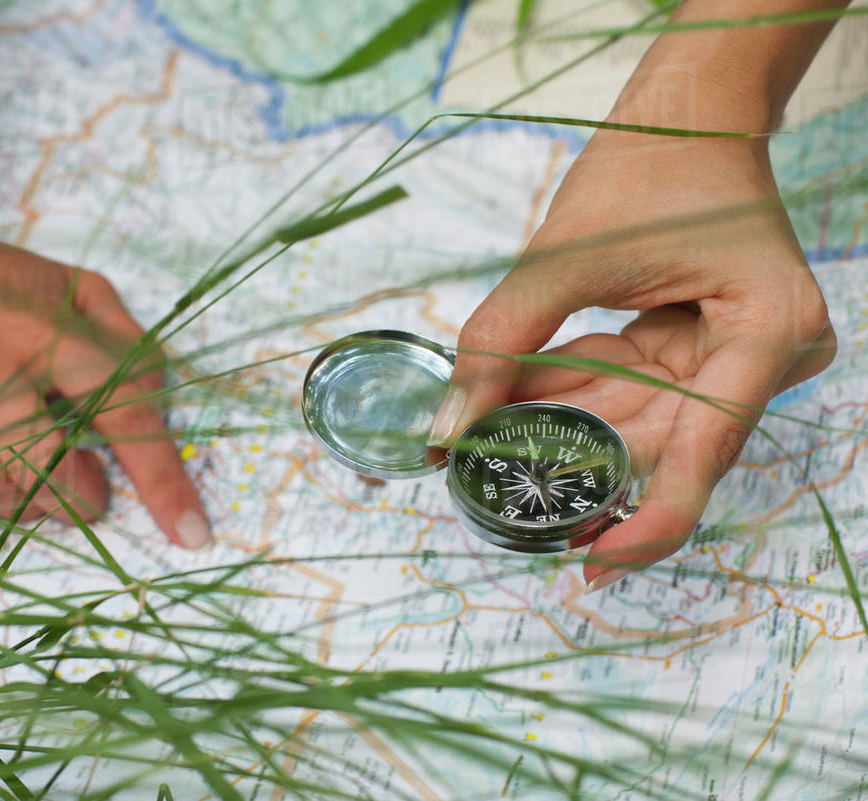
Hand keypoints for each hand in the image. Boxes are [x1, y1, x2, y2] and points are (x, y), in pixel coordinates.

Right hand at [0, 213, 210, 547]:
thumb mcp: (74, 286)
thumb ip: (127, 339)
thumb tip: (160, 399)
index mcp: (50, 333)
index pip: (123, 413)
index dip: (163, 481)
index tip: (192, 534)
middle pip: (50, 472)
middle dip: (80, 500)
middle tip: (82, 490)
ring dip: (15, 510)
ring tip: (22, 487)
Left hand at [429, 132, 834, 588]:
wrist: (685, 118)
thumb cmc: (645, 168)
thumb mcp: (562, 256)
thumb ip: (500, 342)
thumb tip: (444, 436)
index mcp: (766, 331)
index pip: (704, 451)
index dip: (647, 521)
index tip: (589, 566)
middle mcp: (765, 358)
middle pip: (660, 442)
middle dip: (573, 463)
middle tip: (496, 499)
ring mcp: (737, 361)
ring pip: (636, 423)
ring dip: (561, 429)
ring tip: (488, 448)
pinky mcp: (703, 355)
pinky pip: (630, 393)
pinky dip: (572, 396)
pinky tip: (513, 407)